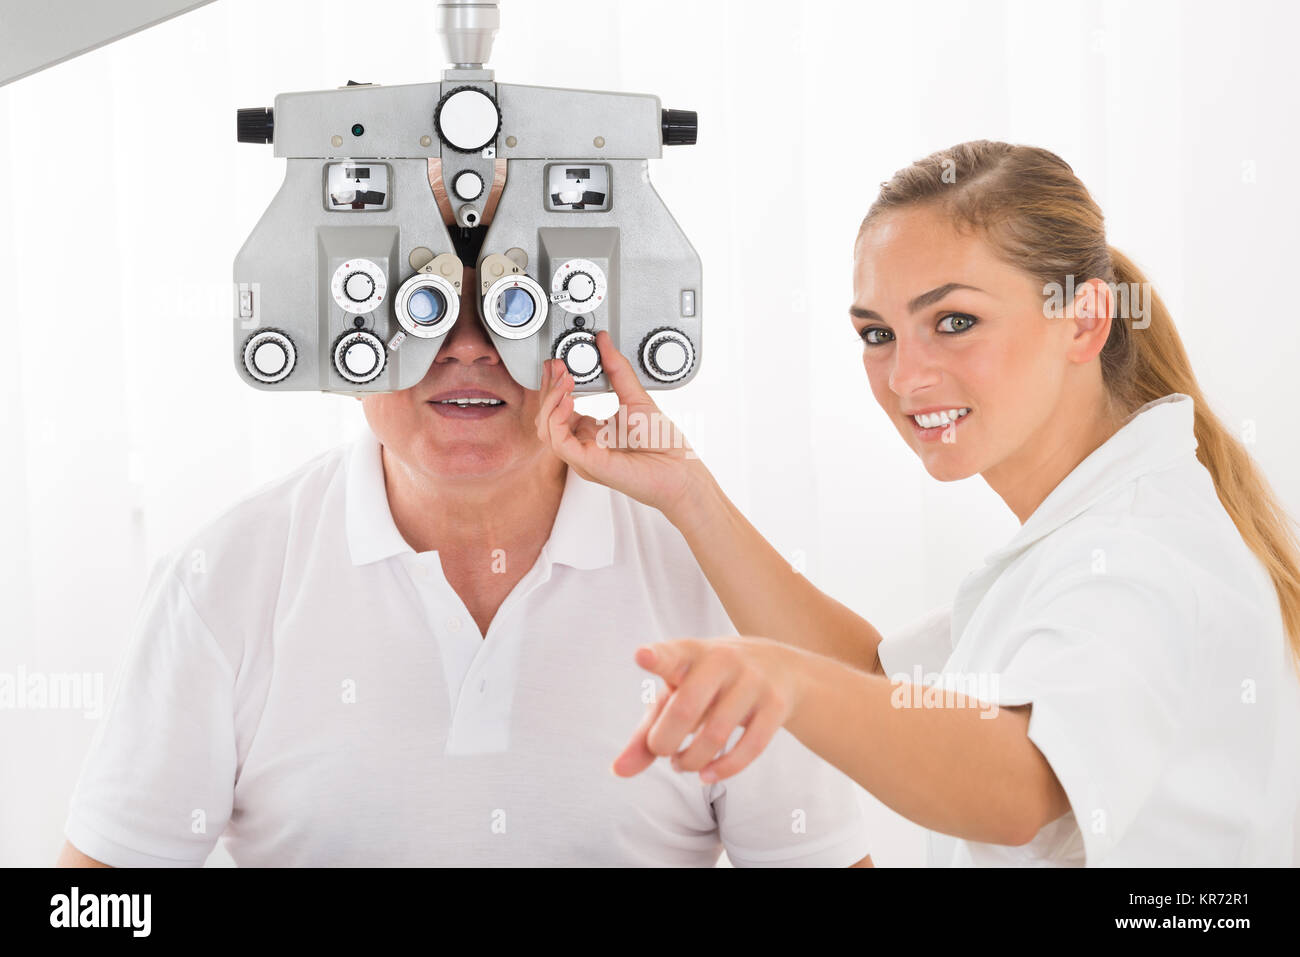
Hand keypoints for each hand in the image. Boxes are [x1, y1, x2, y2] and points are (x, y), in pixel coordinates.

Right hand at [535, 330, 701, 519]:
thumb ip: (617, 368)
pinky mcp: (587, 462)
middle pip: (547, 416)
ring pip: (546, 428)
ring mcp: (582, 455)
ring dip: (550, 399)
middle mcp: (584, 444)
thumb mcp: (635, 396)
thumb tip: (604, 342)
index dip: (555, 385)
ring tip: (565, 380)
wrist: (679, 470)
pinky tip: (569, 399)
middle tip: (557, 366)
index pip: (559, 408)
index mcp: (592, 431)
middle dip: (548, 387)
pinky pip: (557, 440)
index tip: (558, 364)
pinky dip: (557, 417)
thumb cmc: (662, 445)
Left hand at [612, 637, 804, 783]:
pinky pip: (750, 747)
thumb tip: (618, 771)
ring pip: (716, 734)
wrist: (778, 667)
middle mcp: (722, 660)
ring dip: (691, 760)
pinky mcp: (775, 705)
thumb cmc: (709, 686)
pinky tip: (707, 775)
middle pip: (686, 708)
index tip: (641, 656)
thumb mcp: (676, 697)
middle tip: (661, 751)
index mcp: (690, 653)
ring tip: (681, 763)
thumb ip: (645, 732)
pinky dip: (724, 769)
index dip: (655, 657)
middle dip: (664, 742)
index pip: (670, 654)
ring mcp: (752, 681)